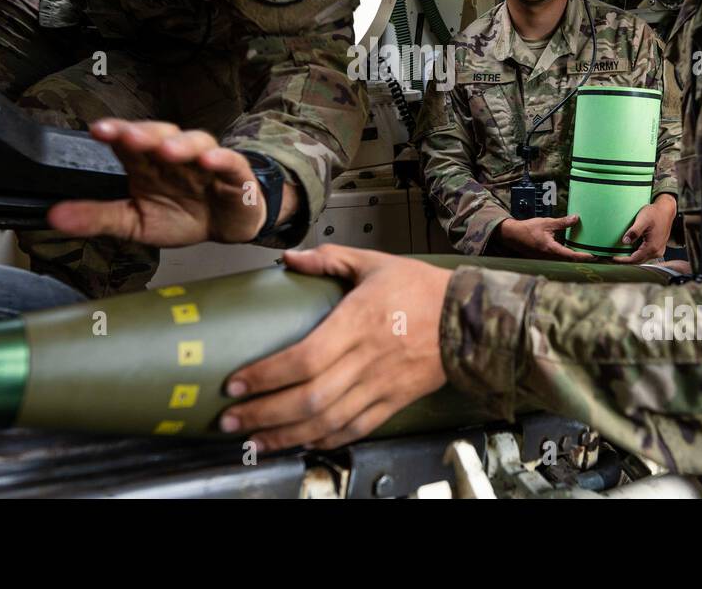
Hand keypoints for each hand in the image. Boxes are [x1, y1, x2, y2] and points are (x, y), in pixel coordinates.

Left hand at [48, 120, 267, 246]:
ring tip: (167, 151)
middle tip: (128, 137)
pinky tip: (208, 161)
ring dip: (181, 144)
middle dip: (144, 133)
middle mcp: (174, 155)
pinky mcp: (233, 172)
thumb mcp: (134, 223)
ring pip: (194, 141)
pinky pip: (228, 160)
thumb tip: (53, 217)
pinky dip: (219, 158)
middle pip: (159, 134)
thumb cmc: (181, 217)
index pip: (127, 141)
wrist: (225, 228)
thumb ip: (97, 217)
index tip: (97, 130)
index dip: (113, 132)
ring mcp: (204, 160)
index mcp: (147, 164)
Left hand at [220, 245, 450, 452]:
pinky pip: (355, 429)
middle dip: (264, 413)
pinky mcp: (394, 402)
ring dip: (286, 435)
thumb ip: (330, 259)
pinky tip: (301, 442)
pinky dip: (325, 440)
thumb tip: (290, 258)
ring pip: (328, 421)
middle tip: (230, 420)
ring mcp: (381, 385)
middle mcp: (368, 359)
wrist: (471, 319)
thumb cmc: (422, 289)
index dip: (267, 375)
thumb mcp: (375, 263)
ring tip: (255, 440)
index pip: (305, 357)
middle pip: (309, 397)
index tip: (236, 383)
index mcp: (359, 321)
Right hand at [495, 215, 593, 260]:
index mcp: (551, 249)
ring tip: (587, 254)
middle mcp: (550, 257)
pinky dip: (567, 256)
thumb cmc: (528, 229)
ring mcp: (547, 259)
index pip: (571, 255)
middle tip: (597, 256)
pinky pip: (559, 258)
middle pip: (570, 261)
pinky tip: (573, 251)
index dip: (583, 256)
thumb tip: (576, 218)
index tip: (594, 256)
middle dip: (583, 259)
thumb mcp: (547, 223)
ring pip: (564, 261)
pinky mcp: (545, 257)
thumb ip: (562, 222)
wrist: (513, 235)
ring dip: (575, 258)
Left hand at [612, 194, 676, 263]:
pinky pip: (645, 255)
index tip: (612, 258)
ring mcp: (658, 250)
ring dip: (630, 258)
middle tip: (612, 259)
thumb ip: (634, 232)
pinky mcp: (657, 248)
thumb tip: (625, 241)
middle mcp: (657, 251)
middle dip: (625, 261)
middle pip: (638, 261)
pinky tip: (628, 251)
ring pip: (641, 259)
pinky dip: (636, 254)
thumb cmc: (655, 213)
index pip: (634, 259)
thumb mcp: (643, 220)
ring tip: (619, 256)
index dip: (622, 260)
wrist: (666, 210)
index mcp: (653, 247)